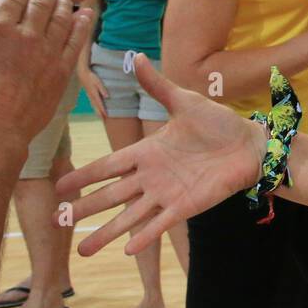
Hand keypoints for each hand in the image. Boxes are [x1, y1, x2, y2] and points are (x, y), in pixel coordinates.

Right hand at [58, 54, 266, 256]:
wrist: (250, 145)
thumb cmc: (219, 123)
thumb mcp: (184, 101)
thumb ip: (157, 86)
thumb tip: (136, 56)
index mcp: (147, 151)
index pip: (108, 166)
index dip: (84, 175)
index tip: (59, 186)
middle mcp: (152, 176)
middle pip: (111, 195)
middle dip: (85, 207)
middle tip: (57, 220)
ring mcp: (167, 193)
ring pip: (129, 216)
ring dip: (107, 232)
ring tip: (84, 251)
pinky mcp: (187, 207)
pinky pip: (161, 224)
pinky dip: (144, 236)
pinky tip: (127, 250)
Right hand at [79, 67, 108, 117]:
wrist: (82, 74)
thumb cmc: (92, 77)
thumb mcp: (98, 82)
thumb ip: (103, 89)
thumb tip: (107, 97)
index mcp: (94, 94)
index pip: (100, 104)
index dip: (103, 110)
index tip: (106, 116)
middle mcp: (91, 96)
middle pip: (96, 107)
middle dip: (100, 113)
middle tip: (103, 120)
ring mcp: (89, 95)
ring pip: (93, 105)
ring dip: (96, 111)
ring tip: (100, 117)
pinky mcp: (88, 93)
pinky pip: (92, 102)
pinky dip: (94, 107)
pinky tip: (95, 108)